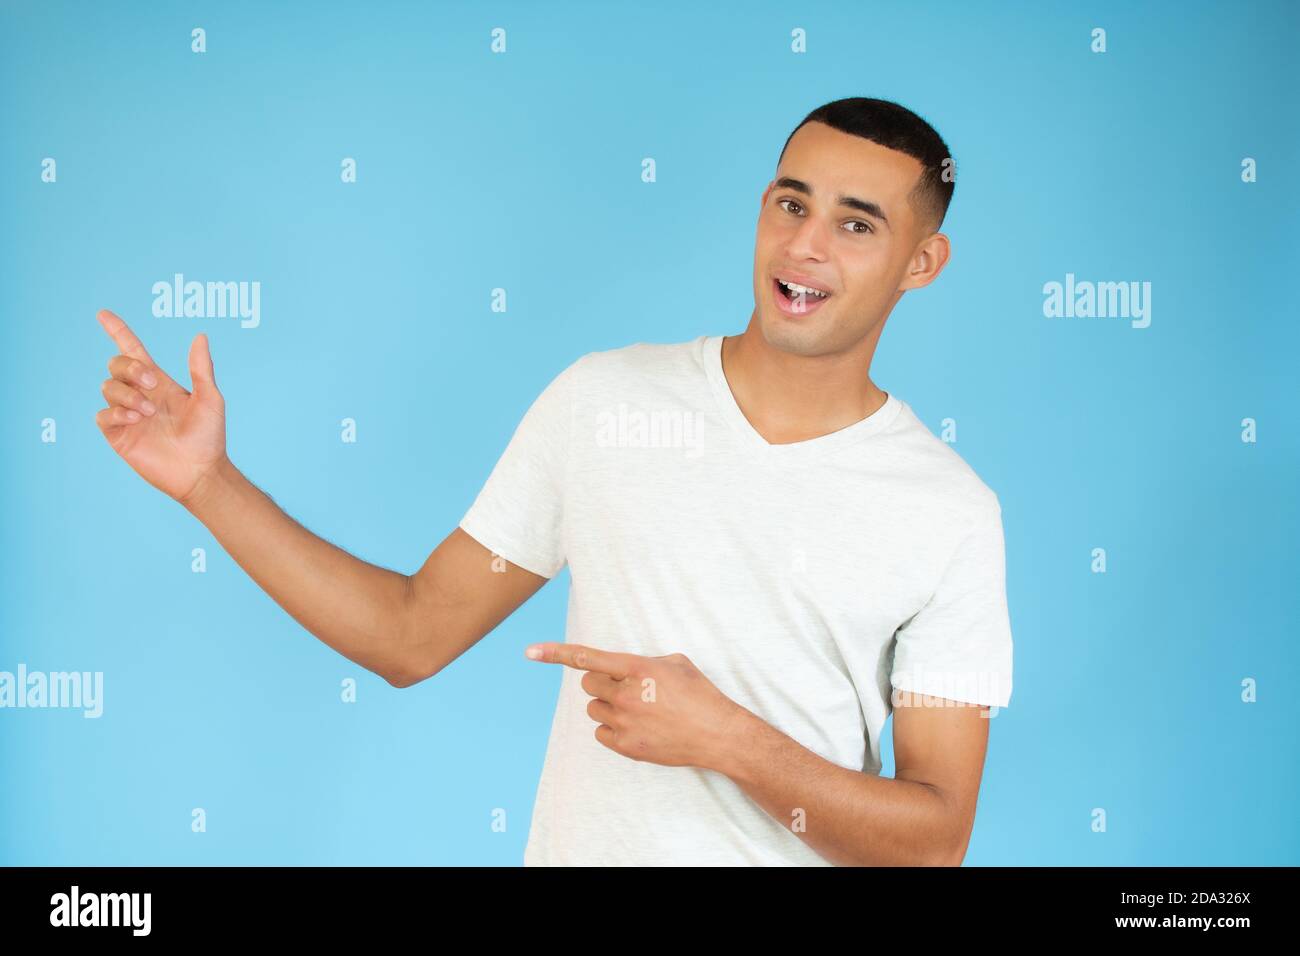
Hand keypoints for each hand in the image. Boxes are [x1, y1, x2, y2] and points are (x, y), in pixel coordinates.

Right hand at [94, 309, 227, 504]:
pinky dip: (117, 412)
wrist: (200, 471)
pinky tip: (136, 419)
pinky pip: (103, 415)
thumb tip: (200, 336)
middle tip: (152, 384)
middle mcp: (140, 394)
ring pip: (107, 387)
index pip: (132, 350)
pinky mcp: (118, 434)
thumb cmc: (209, 436)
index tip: (103, 314)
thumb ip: (201, 368)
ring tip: (149, 411)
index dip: (118, 331)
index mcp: (159, 382)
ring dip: (127, 394)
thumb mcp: (210, 398)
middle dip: (130, 368)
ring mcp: (127, 414)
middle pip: (116, 364)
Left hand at [525, 642, 748, 770]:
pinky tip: (635, 727)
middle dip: (601, 683)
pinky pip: (600, 733)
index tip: (530, 652)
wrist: (717, 734)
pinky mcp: (626, 747)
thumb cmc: (699, 694)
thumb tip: (624, 667)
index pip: (587, 658)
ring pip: (593, 709)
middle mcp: (626, 694)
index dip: (555, 653)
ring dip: (608, 706)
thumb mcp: (675, 662)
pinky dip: (611, 728)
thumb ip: (642, 661)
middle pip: (588, 684)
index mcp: (637, 668)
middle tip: (624, 687)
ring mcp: (624, 723)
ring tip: (637, 709)